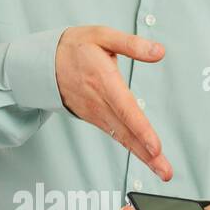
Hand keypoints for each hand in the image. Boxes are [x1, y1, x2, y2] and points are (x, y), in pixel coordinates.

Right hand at [55, 26, 171, 180]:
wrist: (43, 63)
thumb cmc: (76, 48)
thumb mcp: (101, 36)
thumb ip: (131, 44)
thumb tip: (159, 51)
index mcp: (104, 81)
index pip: (125, 109)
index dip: (141, 129)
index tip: (155, 147)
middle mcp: (100, 103)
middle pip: (127, 132)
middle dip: (147, 155)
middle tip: (165, 173)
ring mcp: (97, 114)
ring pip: (123, 139)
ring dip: (144, 158)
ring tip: (163, 173)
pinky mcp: (97, 119)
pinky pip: (118, 137)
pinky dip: (133, 150)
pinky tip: (148, 160)